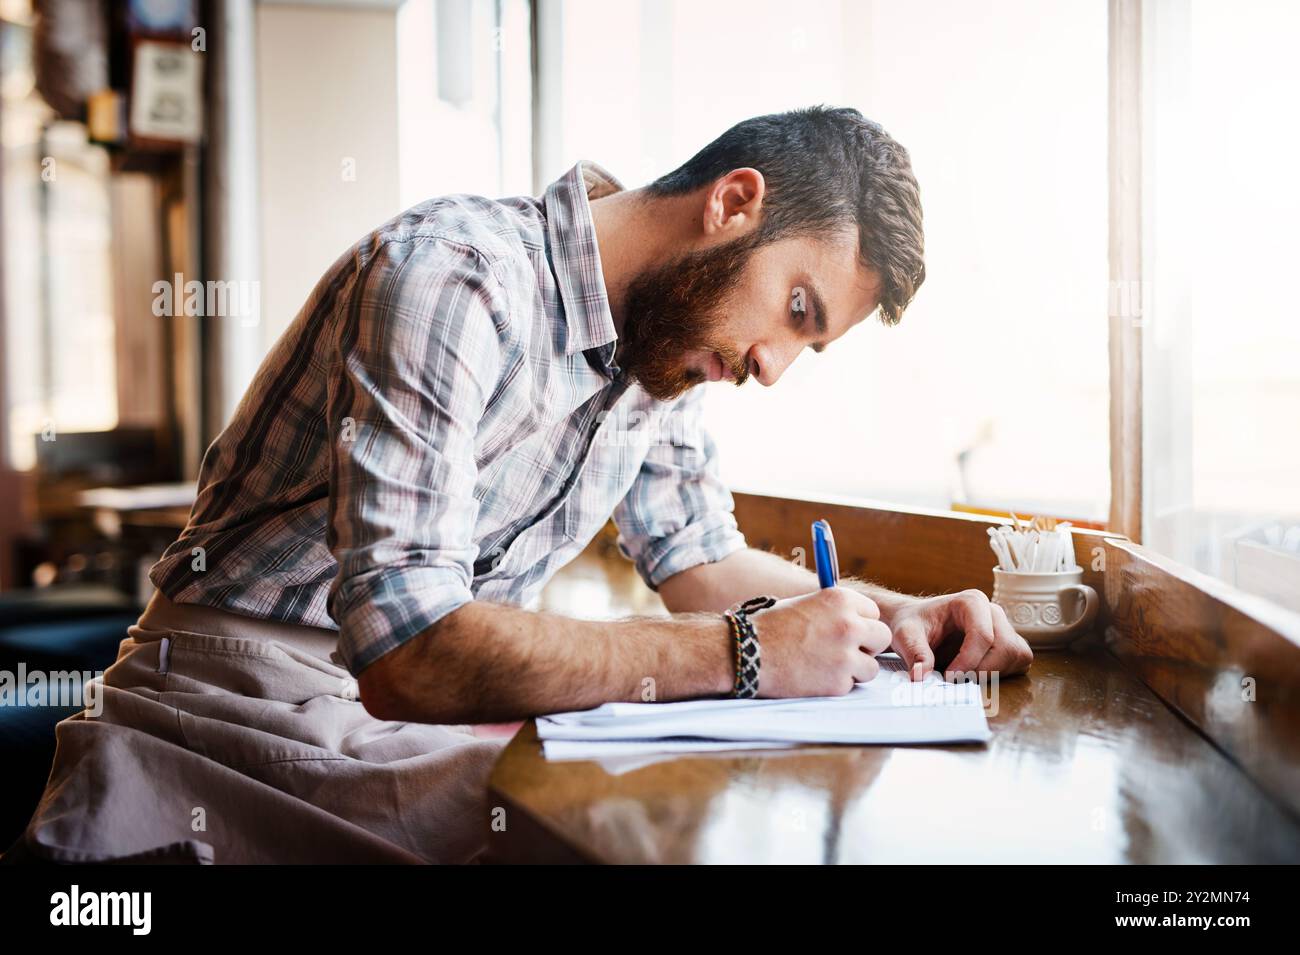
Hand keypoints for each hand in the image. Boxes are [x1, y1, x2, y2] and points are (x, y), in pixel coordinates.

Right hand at [751, 588, 892, 697]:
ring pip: (871, 667)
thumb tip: (859, 619)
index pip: (874, 612)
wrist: (746, 652)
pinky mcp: (838, 682)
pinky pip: (852, 685)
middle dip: (866, 646)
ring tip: (826, 665)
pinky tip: (814, 676)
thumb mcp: (806, 604)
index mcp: (840, 599)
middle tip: (845, 651)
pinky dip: (836, 684)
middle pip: (881, 637)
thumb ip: (835, 611)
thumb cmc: (771, 627)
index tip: (847, 630)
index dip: (861, 623)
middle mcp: (849, 624)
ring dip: (855, 669)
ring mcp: (845, 655)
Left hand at [887, 590, 1032, 681]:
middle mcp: (992, 612)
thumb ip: (913, 652)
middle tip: (955, 679)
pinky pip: (1019, 663)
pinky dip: (1001, 674)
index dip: (968, 662)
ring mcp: (1004, 628)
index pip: (983, 635)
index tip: (948, 677)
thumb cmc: (914, 625)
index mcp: (971, 602)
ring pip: (1016, 656)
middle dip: (981, 670)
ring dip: (992, 673)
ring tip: (963, 675)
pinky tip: (975, 673)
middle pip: (1005, 648)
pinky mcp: (1009, 644)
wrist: (918, 624)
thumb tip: (921, 676)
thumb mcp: (905, 635)